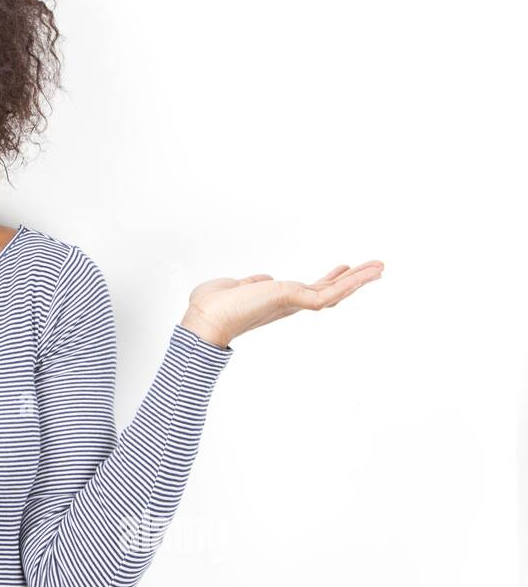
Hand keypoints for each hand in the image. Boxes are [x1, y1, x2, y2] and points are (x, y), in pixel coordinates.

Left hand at [179, 260, 384, 348]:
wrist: (205, 319)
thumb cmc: (211, 306)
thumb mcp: (234, 286)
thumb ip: (251, 283)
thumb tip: (263, 280)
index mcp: (276, 301)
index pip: (308, 291)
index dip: (327, 281)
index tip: (342, 269)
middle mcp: (288, 304)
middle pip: (328, 292)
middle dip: (351, 280)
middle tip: (375, 269)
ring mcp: (293, 304)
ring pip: (334, 293)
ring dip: (358, 280)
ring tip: (380, 267)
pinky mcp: (295, 301)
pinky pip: (329, 293)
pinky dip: (350, 283)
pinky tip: (367, 274)